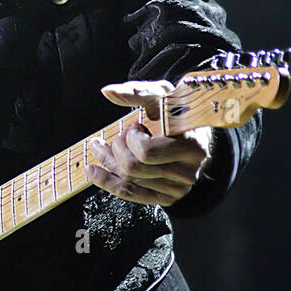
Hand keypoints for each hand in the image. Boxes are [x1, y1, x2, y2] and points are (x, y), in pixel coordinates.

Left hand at [85, 79, 212, 207]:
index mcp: (192, 147)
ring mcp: (179, 189)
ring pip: (128, 181)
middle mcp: (188, 173)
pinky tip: (93, 171)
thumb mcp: (162, 96)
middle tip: (118, 136)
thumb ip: (136, 92)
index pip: (146, 152)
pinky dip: (106, 182)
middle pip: (133, 168)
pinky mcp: (168, 198)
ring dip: (108, 161)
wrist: (196, 133)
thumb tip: (107, 91)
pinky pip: (130, 194)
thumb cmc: (179, 112)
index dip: (132, 137)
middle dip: (117, 149)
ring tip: (101, 147)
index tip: (136, 126)